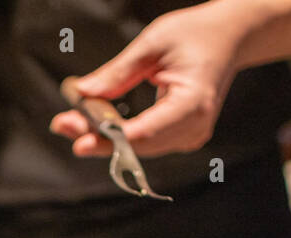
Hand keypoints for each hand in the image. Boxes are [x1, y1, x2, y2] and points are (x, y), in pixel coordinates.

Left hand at [50, 2, 250, 157]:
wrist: (229, 38)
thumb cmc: (195, 35)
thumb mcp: (152, 44)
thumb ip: (117, 73)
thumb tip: (82, 94)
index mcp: (193, 103)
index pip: (146, 133)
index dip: (109, 140)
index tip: (78, 140)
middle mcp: (194, 127)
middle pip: (138, 146)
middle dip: (97, 138)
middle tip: (62, 124)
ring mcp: (190, 136)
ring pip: (138, 149)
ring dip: (103, 138)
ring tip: (71, 121)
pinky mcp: (181, 136)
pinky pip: (144, 143)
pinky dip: (119, 135)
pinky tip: (95, 123)